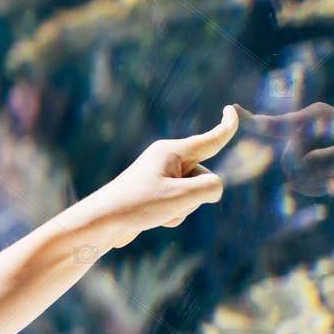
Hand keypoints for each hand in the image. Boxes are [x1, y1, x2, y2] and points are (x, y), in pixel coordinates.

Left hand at [78, 106, 237, 248]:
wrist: (103, 223)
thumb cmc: (138, 205)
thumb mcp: (181, 197)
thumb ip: (209, 188)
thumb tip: (214, 189)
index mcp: (171, 151)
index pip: (208, 139)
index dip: (226, 127)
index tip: (231, 110)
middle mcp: (166, 159)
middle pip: (203, 177)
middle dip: (195, 196)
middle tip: (164, 202)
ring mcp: (161, 176)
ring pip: (193, 194)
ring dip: (183, 209)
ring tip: (155, 211)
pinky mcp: (156, 193)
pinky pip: (180, 205)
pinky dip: (173, 215)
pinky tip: (152, 218)